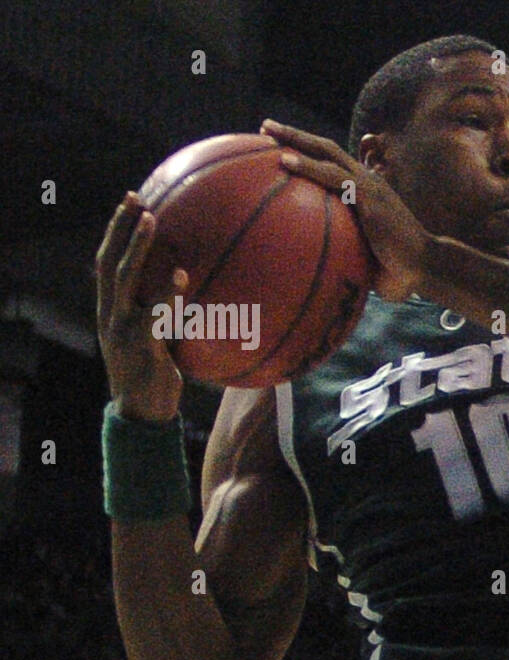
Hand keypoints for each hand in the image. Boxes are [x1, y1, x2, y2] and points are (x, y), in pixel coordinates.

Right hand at [95, 191, 185, 421]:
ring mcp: (122, 328)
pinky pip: (152, 313)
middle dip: (120, 227)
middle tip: (136, 198)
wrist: (144, 413)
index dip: (116, 232)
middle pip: (108, 261)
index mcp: (112, 310)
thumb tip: (201, 291)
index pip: (107, 262)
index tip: (132, 201)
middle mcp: (110, 314)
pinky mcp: (140, 345)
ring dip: (136, 248)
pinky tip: (181, 273)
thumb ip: (168, 314)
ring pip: (122, 279)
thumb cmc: (157, 374)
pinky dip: (166, 292)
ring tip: (153, 220)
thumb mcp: (159, 339)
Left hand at [260, 119, 426, 301]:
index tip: (278, 147)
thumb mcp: (364, 256)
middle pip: (326, 149)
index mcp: (365, 192)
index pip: (333, 163)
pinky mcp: (370, 196)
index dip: (307, 152)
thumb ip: (343, 251)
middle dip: (294, 136)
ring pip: (327, 153)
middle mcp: (366, 181)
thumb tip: (312, 272)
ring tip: (266, 133)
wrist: (426, 267)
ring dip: (296, 140)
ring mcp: (369, 186)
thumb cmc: (398, 270)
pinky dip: (308, 166)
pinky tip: (285, 161)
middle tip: (265, 128)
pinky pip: (334, 176)